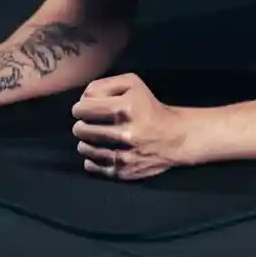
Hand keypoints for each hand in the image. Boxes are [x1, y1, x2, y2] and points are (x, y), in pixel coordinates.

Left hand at [71, 73, 186, 180]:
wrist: (175, 137)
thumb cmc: (149, 107)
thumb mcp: (132, 84)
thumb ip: (104, 85)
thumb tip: (83, 98)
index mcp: (126, 108)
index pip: (82, 108)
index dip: (81, 107)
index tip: (87, 109)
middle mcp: (124, 134)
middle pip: (80, 129)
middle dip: (82, 124)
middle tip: (91, 123)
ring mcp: (123, 156)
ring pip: (84, 148)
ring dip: (86, 141)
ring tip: (96, 137)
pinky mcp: (122, 172)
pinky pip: (91, 165)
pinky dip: (92, 158)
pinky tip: (102, 151)